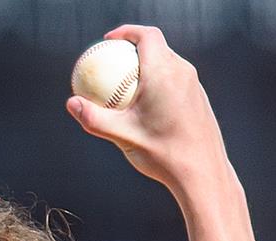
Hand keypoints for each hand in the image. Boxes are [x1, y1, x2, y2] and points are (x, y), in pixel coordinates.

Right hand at [64, 25, 230, 191]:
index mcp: (164, 72)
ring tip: (128, 81)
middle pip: (157, 46)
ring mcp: (194, 85)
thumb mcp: (123, 136)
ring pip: (169, 62)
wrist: (203, 173)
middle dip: (134, 47)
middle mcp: (183, 72)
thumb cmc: (163, 154)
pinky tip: (147, 104)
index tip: (109, 40)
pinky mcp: (199, 99)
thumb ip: (95, 118)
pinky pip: (177, 80)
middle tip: (114, 60)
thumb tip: (72, 104)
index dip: (127, 32)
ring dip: (147, 65)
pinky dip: (159, 81)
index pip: (147, 35)